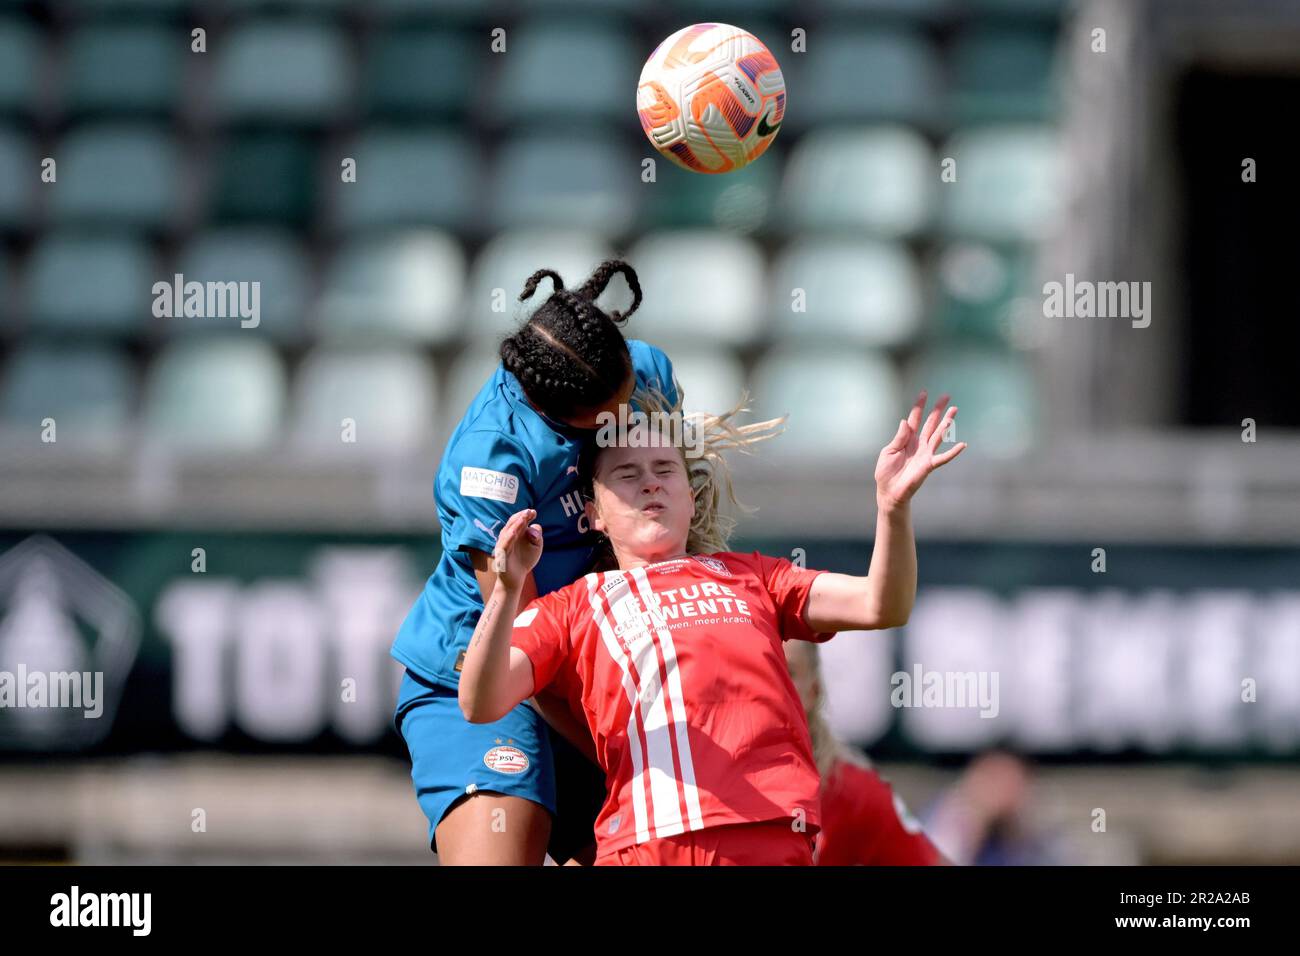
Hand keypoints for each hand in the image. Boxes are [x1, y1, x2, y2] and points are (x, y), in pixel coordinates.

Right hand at [491, 509, 543, 589]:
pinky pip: (504, 545)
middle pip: (513, 523)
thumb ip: (537, 536)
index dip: (526, 515)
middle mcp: (508, 537)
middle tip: (529, 511)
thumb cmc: (525, 560)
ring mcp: (503, 545)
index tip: (534, 512)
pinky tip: (515, 532)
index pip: (520, 521)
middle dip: (521, 516)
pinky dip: (509, 538)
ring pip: (508, 532)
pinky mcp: (501, 555)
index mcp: (516, 533)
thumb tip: (533, 528)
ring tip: (523, 518)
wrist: (516, 579)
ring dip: (515, 524)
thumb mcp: (536, 547)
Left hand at [874, 390, 967, 510]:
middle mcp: (919, 444)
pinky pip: (943, 458)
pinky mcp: (929, 465)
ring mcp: (925, 454)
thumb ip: (899, 437)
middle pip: (930, 423)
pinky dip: (953, 452)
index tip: (924, 393)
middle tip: (947, 396)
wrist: (889, 492)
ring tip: (954, 411)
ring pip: (938, 435)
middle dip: (938, 410)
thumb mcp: (888, 451)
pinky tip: (963, 445)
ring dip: (946, 423)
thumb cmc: (886, 472)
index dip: (919, 406)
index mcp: (907, 439)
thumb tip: (905, 421)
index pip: (915, 419)